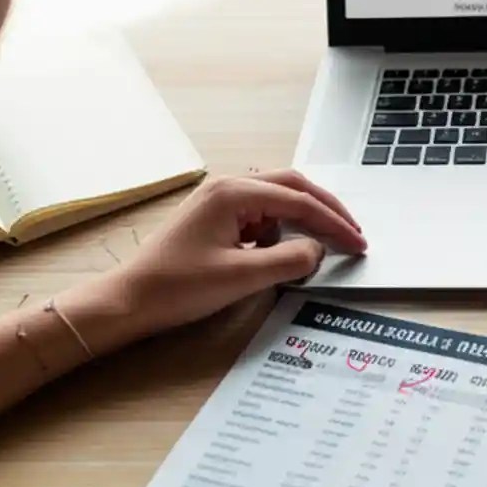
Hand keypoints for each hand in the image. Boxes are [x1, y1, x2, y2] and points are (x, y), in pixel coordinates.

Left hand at [62, 170, 366, 351]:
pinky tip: (279, 252)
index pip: (300, 201)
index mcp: (234, 193)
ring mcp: (219, 200)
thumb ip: (289, 260)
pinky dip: (279, 229)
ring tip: (320, 246)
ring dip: (301, 218)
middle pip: (292, 186)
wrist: (129, 300)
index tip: (358, 244)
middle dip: (325, 210)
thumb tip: (317, 250)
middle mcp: (228, 186)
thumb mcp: (242, 277)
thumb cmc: (178, 287)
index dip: (334, 223)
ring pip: (277, 198)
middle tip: (352, 234)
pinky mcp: (214, 217)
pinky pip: (259, 214)